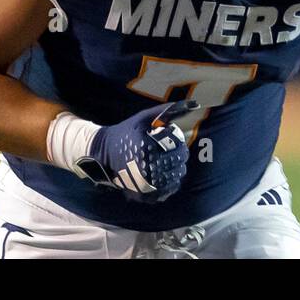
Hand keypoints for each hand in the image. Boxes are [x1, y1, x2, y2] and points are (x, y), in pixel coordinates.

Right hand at [72, 100, 196, 202]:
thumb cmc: (128, 132)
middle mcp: (145, 169)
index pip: (179, 153)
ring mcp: (143, 185)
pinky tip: (164, 176)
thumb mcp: (146, 118)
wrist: (105, 152)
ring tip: (170, 165)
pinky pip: (165, 193)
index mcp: (147, 149)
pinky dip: (168, 185)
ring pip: (173, 181)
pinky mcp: (142, 195)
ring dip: (175, 173)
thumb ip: (169, 111)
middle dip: (180, 160)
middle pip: (178, 168)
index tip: (178, 145)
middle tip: (175, 156)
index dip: (182, 148)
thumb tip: (195, 104)